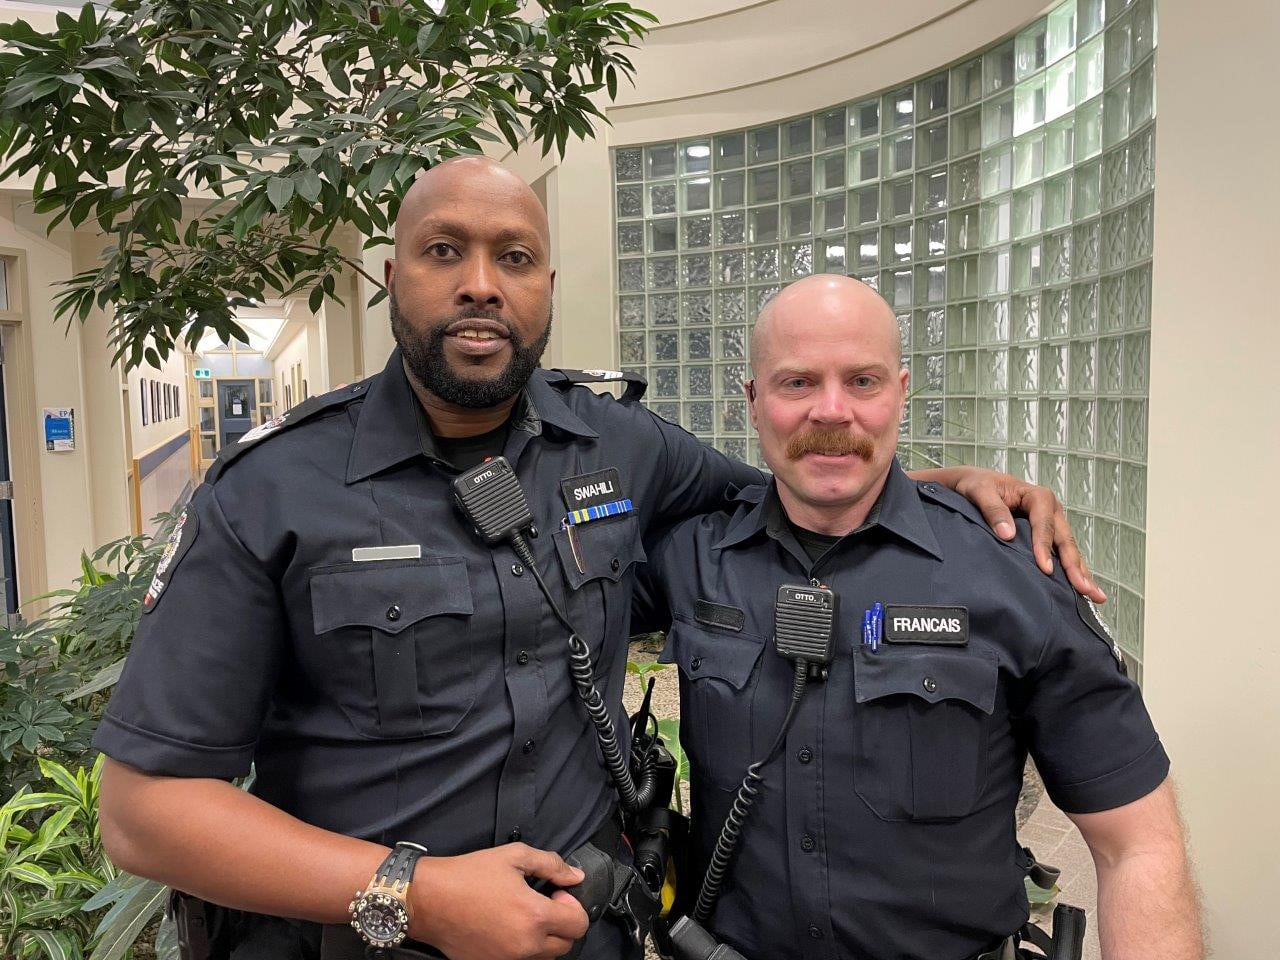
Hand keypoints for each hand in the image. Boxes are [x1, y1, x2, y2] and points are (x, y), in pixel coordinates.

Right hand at [409, 843, 588, 959]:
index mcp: (535, 916)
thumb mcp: (514, 856)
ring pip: (544, 956)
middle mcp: (525, 945)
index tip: (556, 893)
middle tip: (543, 903)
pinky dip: (522, 948)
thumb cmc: (468, 875)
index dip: (573, 906)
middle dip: (562, 923)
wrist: (428, 899)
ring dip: (544, 938)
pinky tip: (507, 927)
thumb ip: (551, 865)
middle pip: (565, 945)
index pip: (579, 924)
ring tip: (525, 915)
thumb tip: (575, 876)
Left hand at [949, 468, 1104, 602]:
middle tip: (1084, 588)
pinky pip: (1062, 554)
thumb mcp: (979, 491)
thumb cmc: (978, 485)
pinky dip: (1073, 571)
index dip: (1045, 546)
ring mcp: (1052, 524)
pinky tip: (1082, 590)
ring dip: (1081, 572)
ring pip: (1069, 550)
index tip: (1045, 569)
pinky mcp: (1048, 536)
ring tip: (1095, 595)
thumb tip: (1007, 534)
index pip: (1044, 524)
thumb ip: (993, 510)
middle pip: (1064, 539)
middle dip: (1075, 565)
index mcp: (1037, 496)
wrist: (975, 484)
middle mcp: (1050, 510)